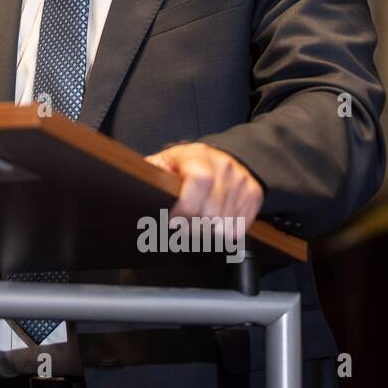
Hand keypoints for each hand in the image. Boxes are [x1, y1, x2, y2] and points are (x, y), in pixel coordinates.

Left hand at [145, 142, 263, 229]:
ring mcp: (241, 180)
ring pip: (224, 224)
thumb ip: (153, 172)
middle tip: (183, 226)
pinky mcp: (253, 194)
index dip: (185, 208)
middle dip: (192, 226)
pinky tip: (214, 222)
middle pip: (211, 211)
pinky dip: (224, 232)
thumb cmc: (189, 162)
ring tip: (198, 222)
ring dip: (207, 232)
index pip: (199, 181)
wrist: (227, 155)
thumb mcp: (168, 161)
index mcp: (197, 155)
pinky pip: (239, 227)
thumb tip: (134, 184)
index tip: (173, 220)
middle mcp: (223, 166)